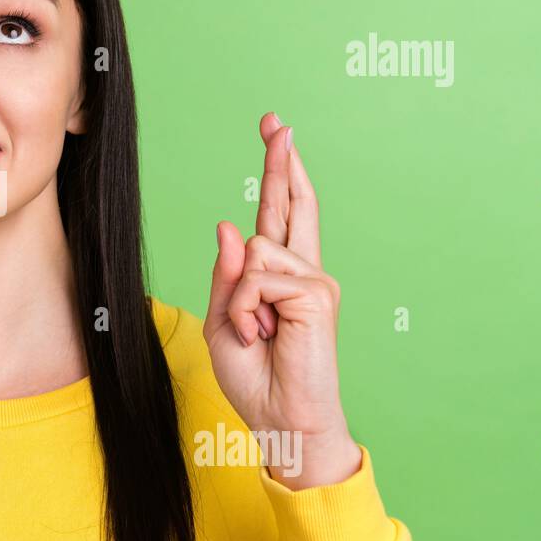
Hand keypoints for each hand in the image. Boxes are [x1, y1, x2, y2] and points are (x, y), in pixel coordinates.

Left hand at [203, 113, 361, 489]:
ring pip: (255, 251)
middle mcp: (302, 271)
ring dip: (237, 298)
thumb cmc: (255, 378)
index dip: (279, 172)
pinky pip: (259, 278)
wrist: (282, 421)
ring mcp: (314, 280)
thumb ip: (227, 274)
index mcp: (279, 276)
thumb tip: (230, 223)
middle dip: (281, 161)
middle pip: (291, 204)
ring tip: (252, 333)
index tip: (277, 130)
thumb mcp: (223, 320)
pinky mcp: (317, 294)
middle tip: (276, 120)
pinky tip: (261, 334)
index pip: (280, 214)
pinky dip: (246, 310)